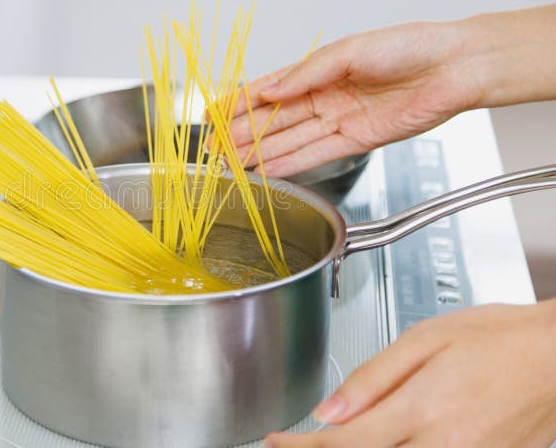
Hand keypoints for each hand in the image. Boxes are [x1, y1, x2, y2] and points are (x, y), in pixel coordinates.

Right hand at [229, 20, 484, 176]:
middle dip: (242, 133)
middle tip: (214, 148)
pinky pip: (316, 154)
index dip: (238, 102)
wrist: (453, 67)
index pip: (268, 89)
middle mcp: (325, 97)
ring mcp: (339, 121)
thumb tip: (270, 91)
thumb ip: (306, 74)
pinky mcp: (357, 141)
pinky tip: (266, 170)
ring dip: (259, 153)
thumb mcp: (349, 51)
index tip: (212, 114)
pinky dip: (290, 164)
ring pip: (290, 140)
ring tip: (231, 164)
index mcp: (319, 70)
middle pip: (275, 120)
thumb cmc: (409, 46)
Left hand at [265, 300, 555, 446]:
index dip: (300, 447)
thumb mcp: (426, 339)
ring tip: (334, 440)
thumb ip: (372, 378)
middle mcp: (443, 447)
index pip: (343, 443)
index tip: (276, 440)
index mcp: (423, 409)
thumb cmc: (499, 339)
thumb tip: (328, 410)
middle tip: (296, 443)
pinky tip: (381, 443)